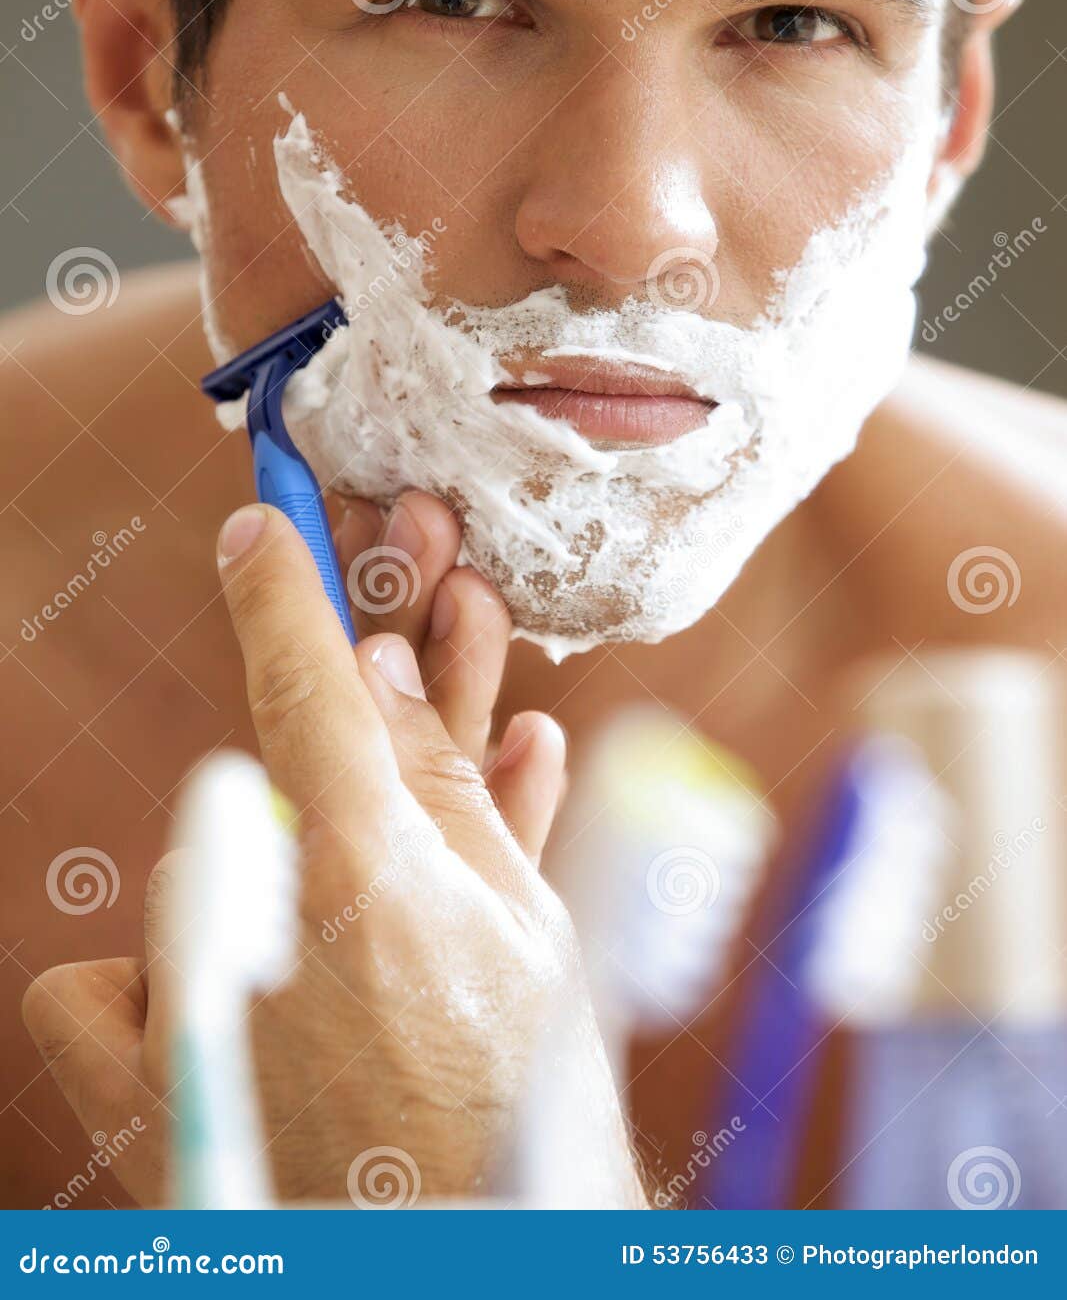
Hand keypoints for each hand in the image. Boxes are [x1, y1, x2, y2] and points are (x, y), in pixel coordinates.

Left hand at [23, 499, 646, 1207]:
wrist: (478, 1255)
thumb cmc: (521, 1102)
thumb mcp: (524, 925)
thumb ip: (444, 787)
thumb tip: (383, 671)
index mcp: (369, 872)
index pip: (308, 687)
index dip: (284, 593)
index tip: (258, 528)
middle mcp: (267, 924)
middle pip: (268, 771)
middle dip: (340, 722)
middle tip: (395, 628)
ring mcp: (197, 1007)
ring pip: (210, 870)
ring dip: (282, 876)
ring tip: (373, 915)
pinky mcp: (148, 1088)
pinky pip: (102, 987)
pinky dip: (164, 976)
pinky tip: (248, 970)